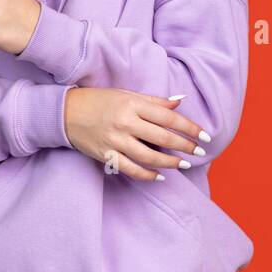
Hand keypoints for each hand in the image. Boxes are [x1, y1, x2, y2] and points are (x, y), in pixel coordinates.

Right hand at [62, 88, 209, 180]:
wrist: (66, 112)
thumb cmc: (100, 100)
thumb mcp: (127, 95)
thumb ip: (154, 100)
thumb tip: (180, 101)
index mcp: (133, 104)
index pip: (168, 117)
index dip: (190, 128)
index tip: (205, 136)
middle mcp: (125, 122)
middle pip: (162, 138)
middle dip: (184, 146)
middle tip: (199, 152)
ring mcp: (115, 140)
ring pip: (149, 156)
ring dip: (169, 163)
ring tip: (183, 165)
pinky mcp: (106, 155)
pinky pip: (130, 169)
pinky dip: (147, 174)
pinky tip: (159, 176)